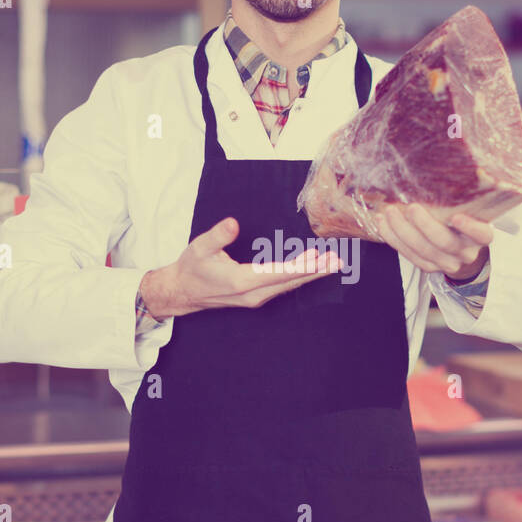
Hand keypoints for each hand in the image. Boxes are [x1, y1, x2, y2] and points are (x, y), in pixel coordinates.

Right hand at [139, 217, 341, 317]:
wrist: (182, 291)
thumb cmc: (192, 267)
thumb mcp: (200, 247)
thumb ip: (218, 236)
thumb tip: (233, 224)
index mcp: (242, 281)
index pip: (279, 274)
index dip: (302, 267)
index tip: (321, 261)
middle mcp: (253, 293)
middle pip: (290, 282)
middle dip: (315, 271)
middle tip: (338, 261)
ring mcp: (255, 297)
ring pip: (288, 285)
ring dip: (310, 273)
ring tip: (331, 262)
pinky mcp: (255, 296)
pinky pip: (282, 286)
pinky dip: (298, 275)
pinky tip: (310, 264)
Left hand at [373, 204, 492, 279]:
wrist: (461, 246)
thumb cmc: (463, 217)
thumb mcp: (468, 207)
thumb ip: (459, 198)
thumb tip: (438, 167)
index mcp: (481, 235)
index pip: (481, 234)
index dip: (470, 228)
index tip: (456, 217)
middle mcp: (466, 252)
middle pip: (445, 242)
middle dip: (425, 225)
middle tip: (411, 208)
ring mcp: (448, 263)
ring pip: (423, 250)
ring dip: (402, 231)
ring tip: (390, 212)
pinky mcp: (430, 267)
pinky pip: (410, 255)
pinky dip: (394, 239)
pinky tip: (383, 223)